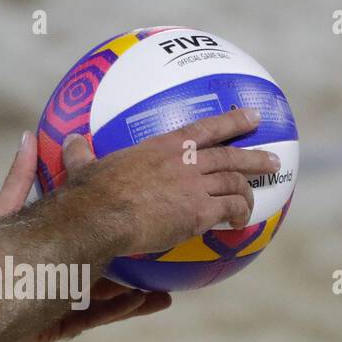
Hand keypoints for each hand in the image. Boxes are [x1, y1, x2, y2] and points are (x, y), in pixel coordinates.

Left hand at [0, 130, 172, 341]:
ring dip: (132, 296)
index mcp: (40, 252)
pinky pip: (94, 319)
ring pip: (100, 302)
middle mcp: (46, 280)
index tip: (129, 225)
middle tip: (156, 260)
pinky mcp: (53, 326)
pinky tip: (148, 301)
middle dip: (123, 272)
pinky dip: (121, 309)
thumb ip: (20, 174)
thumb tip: (28, 135)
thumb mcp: (10, 205)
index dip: (100, 238)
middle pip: (91, 276)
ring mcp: (51, 305)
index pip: (75, 245)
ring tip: (166, 291)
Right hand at [58, 107, 279, 254]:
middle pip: (230, 157)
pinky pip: (229, 211)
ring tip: (256, 198)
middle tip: (272, 160)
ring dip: (249, 191)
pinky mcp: (198, 214)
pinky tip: (239, 226)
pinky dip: (239, 216)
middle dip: (255, 157)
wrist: (100, 215)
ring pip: (235, 184)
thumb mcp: (83, 165)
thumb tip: (69, 141)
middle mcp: (184, 163)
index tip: (253, 115)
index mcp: (161, 148)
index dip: (232, 121)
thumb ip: (80, 152)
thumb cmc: (90, 191)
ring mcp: (194, 188)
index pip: (204, 128)